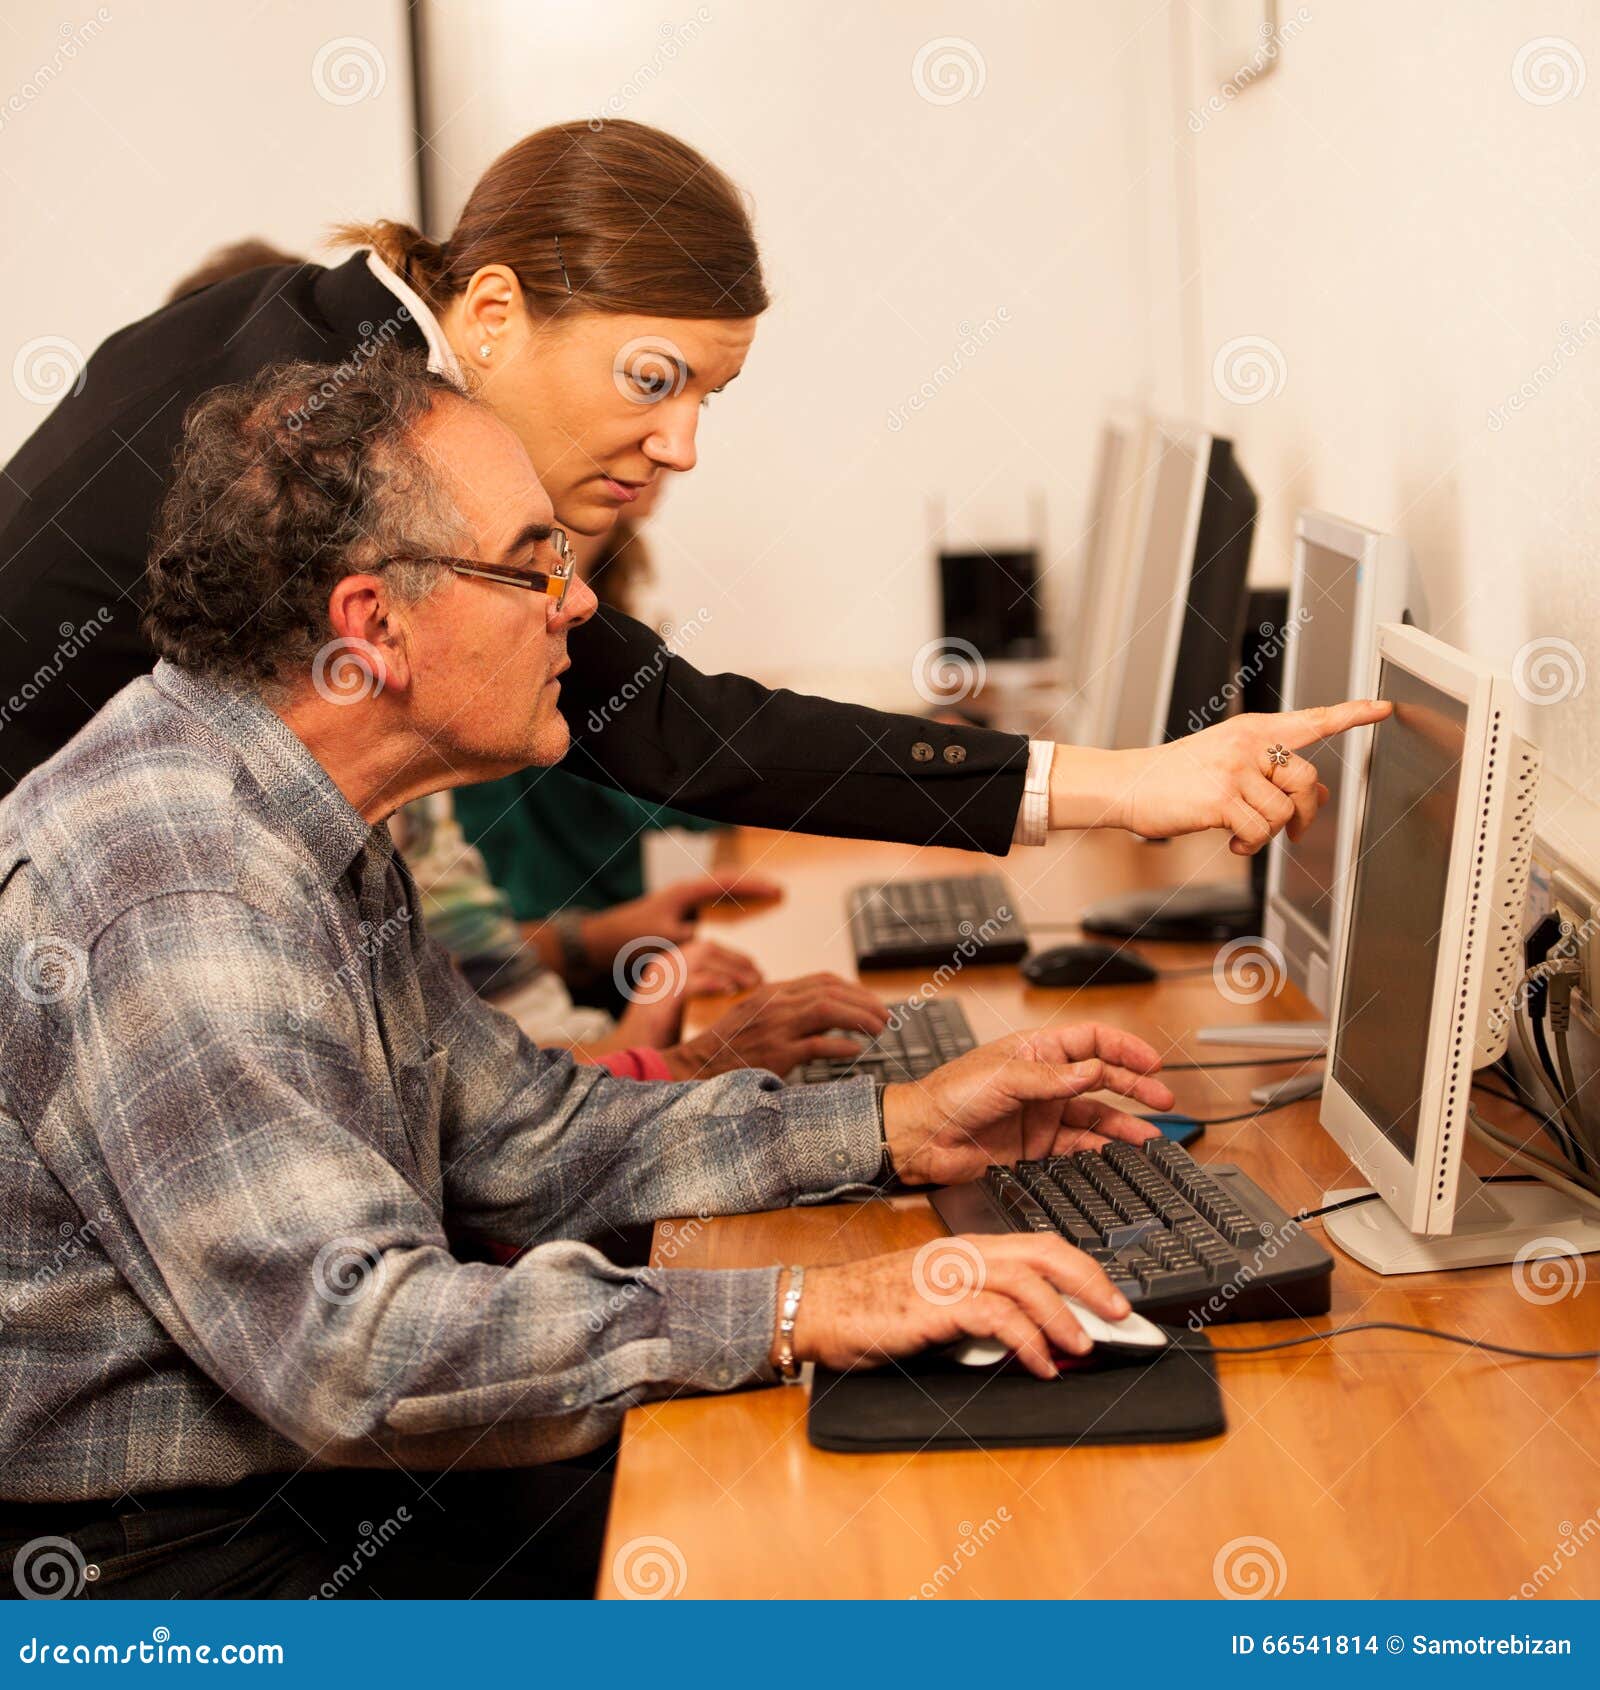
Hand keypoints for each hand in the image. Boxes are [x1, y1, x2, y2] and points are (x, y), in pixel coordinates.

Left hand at [579, 869, 783, 962]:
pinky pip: (714, 906)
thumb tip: (718, 943)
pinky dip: (731, 910)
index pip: (727, 883)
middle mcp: (687, 891)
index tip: (777, 890)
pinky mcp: (682, 913)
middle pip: (728, 881)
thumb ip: (692, 939)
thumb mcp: (664, 940)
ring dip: (744, 896)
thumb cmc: (630, 938)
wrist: (603, 941)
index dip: (754, 886)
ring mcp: (684, 901)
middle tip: (781, 892)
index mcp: (686, 892)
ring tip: (769, 902)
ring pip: (722, 893)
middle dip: (755, 886)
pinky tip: (744, 923)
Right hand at [608, 938, 764, 1048]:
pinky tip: (730, 991)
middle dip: (736, 960)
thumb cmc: (654, 1038)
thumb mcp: (674, 1005)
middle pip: (707, 949)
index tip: (753, 968)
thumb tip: (729, 985)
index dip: (731, 956)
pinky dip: (714, 983)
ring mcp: (659, 980)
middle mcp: (661, 966)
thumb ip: (695, 989)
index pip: (704, 948)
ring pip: (704, 961)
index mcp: (664, 965)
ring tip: (753, 983)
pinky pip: (693, 982)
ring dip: (732, 970)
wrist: (629, 1061)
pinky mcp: (660, 1000)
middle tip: (759, 976)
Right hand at [662, 973, 889, 1080]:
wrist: (694, 1068)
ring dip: (860, 1019)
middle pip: (831, 992)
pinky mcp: (775, 1054)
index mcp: (771, 992)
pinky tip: (856, 1050)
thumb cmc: (727, 1049)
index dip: (853, 989)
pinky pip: (817, 1045)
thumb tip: (824, 1014)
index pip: (823, 980)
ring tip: (879, 1029)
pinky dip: (841, 1046)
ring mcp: (775, 1028)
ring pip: (828, 1012)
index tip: (871, 1002)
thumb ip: (784, 1010)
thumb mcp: (754, 1017)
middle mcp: (774, 1004)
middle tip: (886, 1016)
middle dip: (865, 1002)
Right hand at [787, 1234, 1135, 1379]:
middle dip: (1089, 1280)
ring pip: (1024, 1280)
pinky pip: (993, 1315)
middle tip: (1121, 1313)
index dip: (1083, 1269)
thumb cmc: (872, 1308)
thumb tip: (1035, 1339)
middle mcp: (963, 1255)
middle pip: (1042, 1252)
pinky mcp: (931, 1304)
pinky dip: (1025, 1339)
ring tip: (1083, 1345)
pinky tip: (1039, 1363)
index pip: (1039, 1247)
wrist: (817, 1308)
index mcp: (968, 1250)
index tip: (1113, 1299)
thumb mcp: (938, 1304)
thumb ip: (983, 1312)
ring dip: (1062, 1315)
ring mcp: (947, 1275)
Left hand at [882, 1024, 1174, 1187]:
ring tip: (1150, 1136)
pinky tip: (1118, 1155)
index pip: (1092, 1041)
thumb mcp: (1004, 1077)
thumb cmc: (949, 1094)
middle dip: (1135, 1086)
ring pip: (1095, 1116)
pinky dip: (1100, 1150)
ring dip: (1123, 1124)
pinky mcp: (1037, 1146)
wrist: (922, 1137)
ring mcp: (1043, 1114)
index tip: (1151, 1063)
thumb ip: (1051, 1078)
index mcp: (1037, 1051)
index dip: (1124, 1048)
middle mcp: (1045, 1081)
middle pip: (1102, 1078)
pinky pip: (1078, 1146)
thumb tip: (1093, 1071)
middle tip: (1164, 1098)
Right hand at [1048, 699, 1392, 854]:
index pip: (1312, 719)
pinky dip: (1249, 845)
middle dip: (1307, 812)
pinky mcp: (1222, 798)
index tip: (1381, 708)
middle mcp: (1248, 743)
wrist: (1129, 784)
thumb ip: (1271, 772)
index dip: (1351, 714)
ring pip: (1284, 811)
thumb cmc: (1175, 776)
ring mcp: (1235, 769)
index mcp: (1252, 729)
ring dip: (1268, 834)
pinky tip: (1233, 842)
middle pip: (1308, 778)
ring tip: (1244, 834)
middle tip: (1294, 830)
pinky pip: (1259, 831)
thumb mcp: (1226, 762)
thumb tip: (1318, 793)